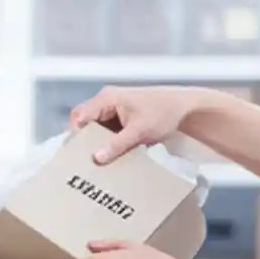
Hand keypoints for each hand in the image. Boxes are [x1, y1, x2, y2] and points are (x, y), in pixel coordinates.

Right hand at [70, 86, 207, 164]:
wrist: (184, 108)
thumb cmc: (162, 114)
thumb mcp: (139, 131)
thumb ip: (117, 145)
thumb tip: (96, 159)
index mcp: (107, 98)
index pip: (79, 115)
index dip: (75, 134)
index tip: (77, 153)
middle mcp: (105, 101)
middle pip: (84, 121)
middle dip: (83, 139)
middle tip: (82, 159)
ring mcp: (112, 108)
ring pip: (94, 126)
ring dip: (94, 141)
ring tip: (93, 160)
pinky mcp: (119, 117)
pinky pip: (104, 129)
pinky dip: (105, 141)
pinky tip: (108, 154)